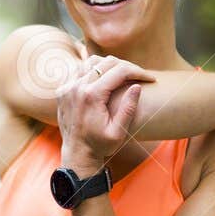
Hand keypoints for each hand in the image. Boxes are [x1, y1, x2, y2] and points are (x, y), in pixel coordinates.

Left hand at [56, 56, 146, 175]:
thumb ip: (127, 109)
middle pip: (106, 62)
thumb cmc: (100, 145)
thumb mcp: (118, 132)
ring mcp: (67, 87)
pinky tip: (104, 80)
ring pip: (91, 62)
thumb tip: (136, 86)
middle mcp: (77, 87)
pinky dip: (93, 70)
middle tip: (138, 76)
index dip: (138, 72)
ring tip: (122, 75)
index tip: (151, 78)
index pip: (119, 71)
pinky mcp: (63, 90)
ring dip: (109, 65)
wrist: (77, 154)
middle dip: (126, 66)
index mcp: (92, 96)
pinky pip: (79, 71)